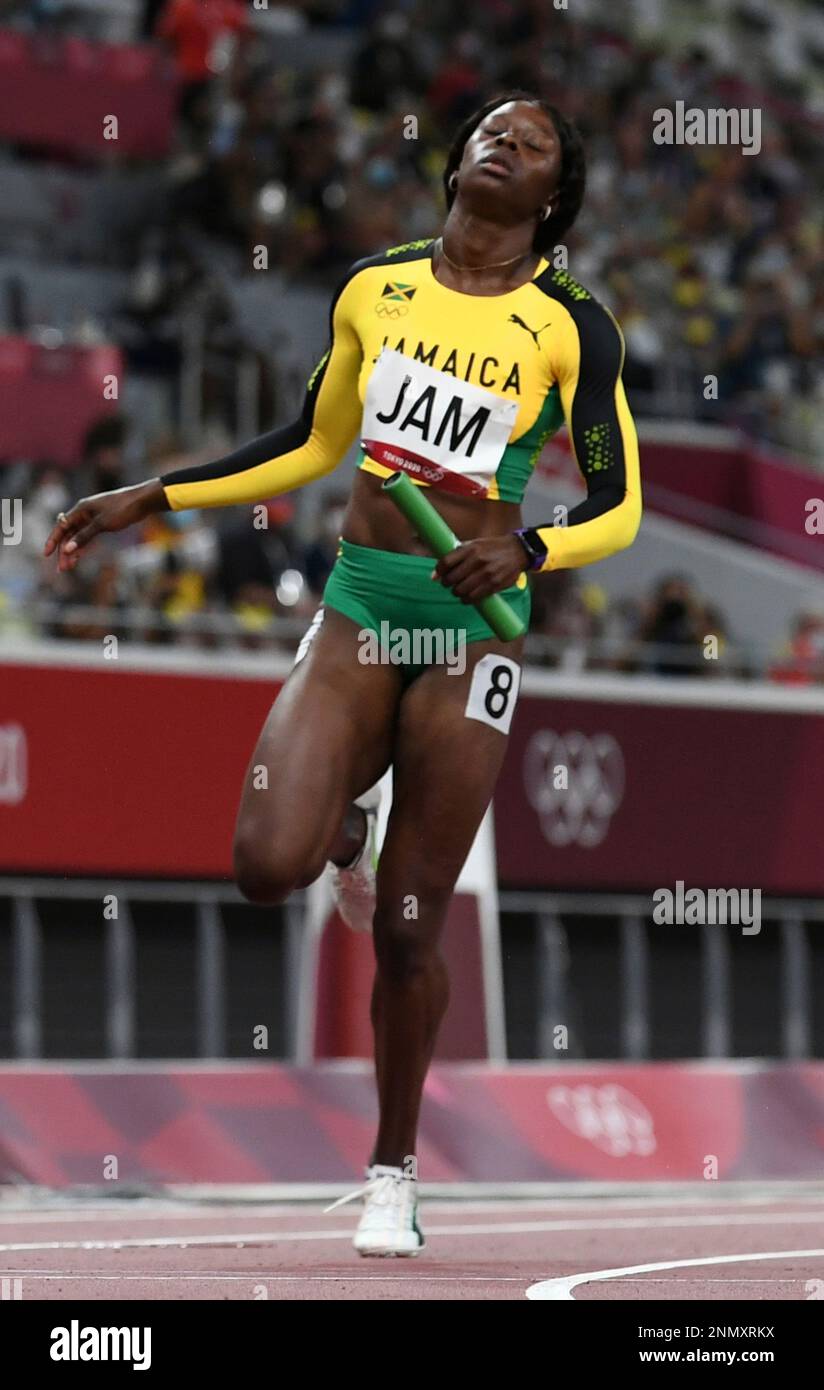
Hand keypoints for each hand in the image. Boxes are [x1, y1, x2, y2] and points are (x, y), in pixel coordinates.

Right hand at [44, 479, 167, 571]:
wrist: (142, 501)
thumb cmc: (122, 509)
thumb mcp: (102, 524)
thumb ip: (84, 537)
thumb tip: (68, 548)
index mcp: (81, 509)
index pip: (61, 527)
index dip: (53, 541)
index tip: (47, 554)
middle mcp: (84, 512)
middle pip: (68, 534)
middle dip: (64, 551)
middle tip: (62, 569)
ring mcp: (93, 517)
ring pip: (77, 536)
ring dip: (73, 551)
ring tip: (70, 566)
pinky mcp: (102, 522)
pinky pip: (87, 536)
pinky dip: (83, 546)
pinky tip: (79, 556)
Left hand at [433, 534, 526, 602]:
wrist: (518, 551)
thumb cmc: (492, 548)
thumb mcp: (475, 544)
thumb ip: (456, 556)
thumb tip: (435, 575)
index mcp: (471, 548)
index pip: (446, 562)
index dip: (439, 571)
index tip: (438, 574)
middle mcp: (477, 560)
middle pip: (452, 578)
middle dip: (447, 583)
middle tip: (449, 583)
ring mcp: (486, 573)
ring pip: (461, 590)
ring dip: (456, 592)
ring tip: (459, 590)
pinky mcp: (494, 584)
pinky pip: (473, 597)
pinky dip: (466, 599)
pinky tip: (467, 597)